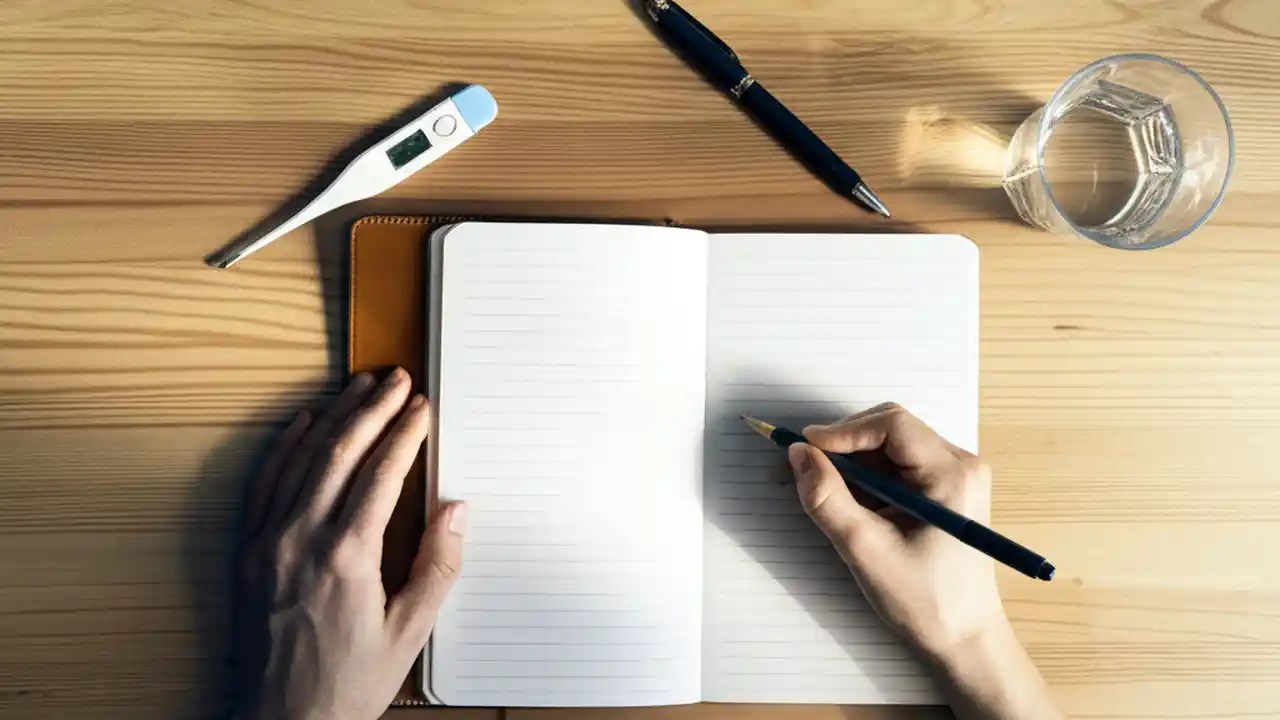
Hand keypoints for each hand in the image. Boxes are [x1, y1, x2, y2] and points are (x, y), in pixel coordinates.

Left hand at [234, 369, 466, 719]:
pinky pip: (264, 483)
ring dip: (334, 416)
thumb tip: (456, 510)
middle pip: (341, 453)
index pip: (381, 473)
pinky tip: (302, 423)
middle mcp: (301, 539)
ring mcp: (268, 542)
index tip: (422, 409)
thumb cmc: (346, 684)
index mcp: (346, 557)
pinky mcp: (247, 551)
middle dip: (373, 409)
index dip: (405, 434)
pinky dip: (284, 447)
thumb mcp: (409, 633)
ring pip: (302, 459)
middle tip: (397, 381)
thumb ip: (437, 566)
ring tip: (359, 387)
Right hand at [789, 403, 1059, 719]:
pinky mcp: (944, 489)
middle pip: (889, 430)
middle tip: (806, 470)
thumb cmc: (927, 602)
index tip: (804, 449)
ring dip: (853, 463)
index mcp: (952, 476)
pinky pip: (897, 465)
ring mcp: (955, 476)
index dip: (842, 431)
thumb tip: (798, 455)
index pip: (892, 425)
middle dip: (843, 446)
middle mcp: (960, 466)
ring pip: (889, 447)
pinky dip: (867, 477)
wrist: (965, 639)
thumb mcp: (866, 551)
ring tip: (827, 495)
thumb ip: (827, 500)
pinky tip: (853, 506)